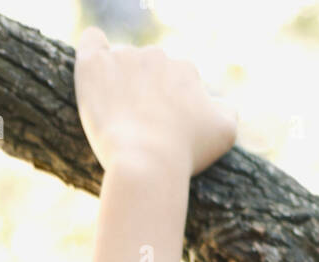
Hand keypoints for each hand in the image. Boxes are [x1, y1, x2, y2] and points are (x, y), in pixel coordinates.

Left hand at [74, 28, 237, 176]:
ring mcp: (124, 58)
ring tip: (118, 116)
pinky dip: (93, 49)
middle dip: (145, 90)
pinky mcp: (94, 65)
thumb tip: (217, 101)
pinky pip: (91, 41)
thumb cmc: (185, 153)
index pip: (174, 80)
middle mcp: (157, 56)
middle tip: (141, 126)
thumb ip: (227, 110)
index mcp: (186, 69)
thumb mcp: (224, 133)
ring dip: (119, 81)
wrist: (146, 163)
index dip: (169, 105)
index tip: (163, 129)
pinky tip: (96, 72)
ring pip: (121, 61)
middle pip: (148, 68)